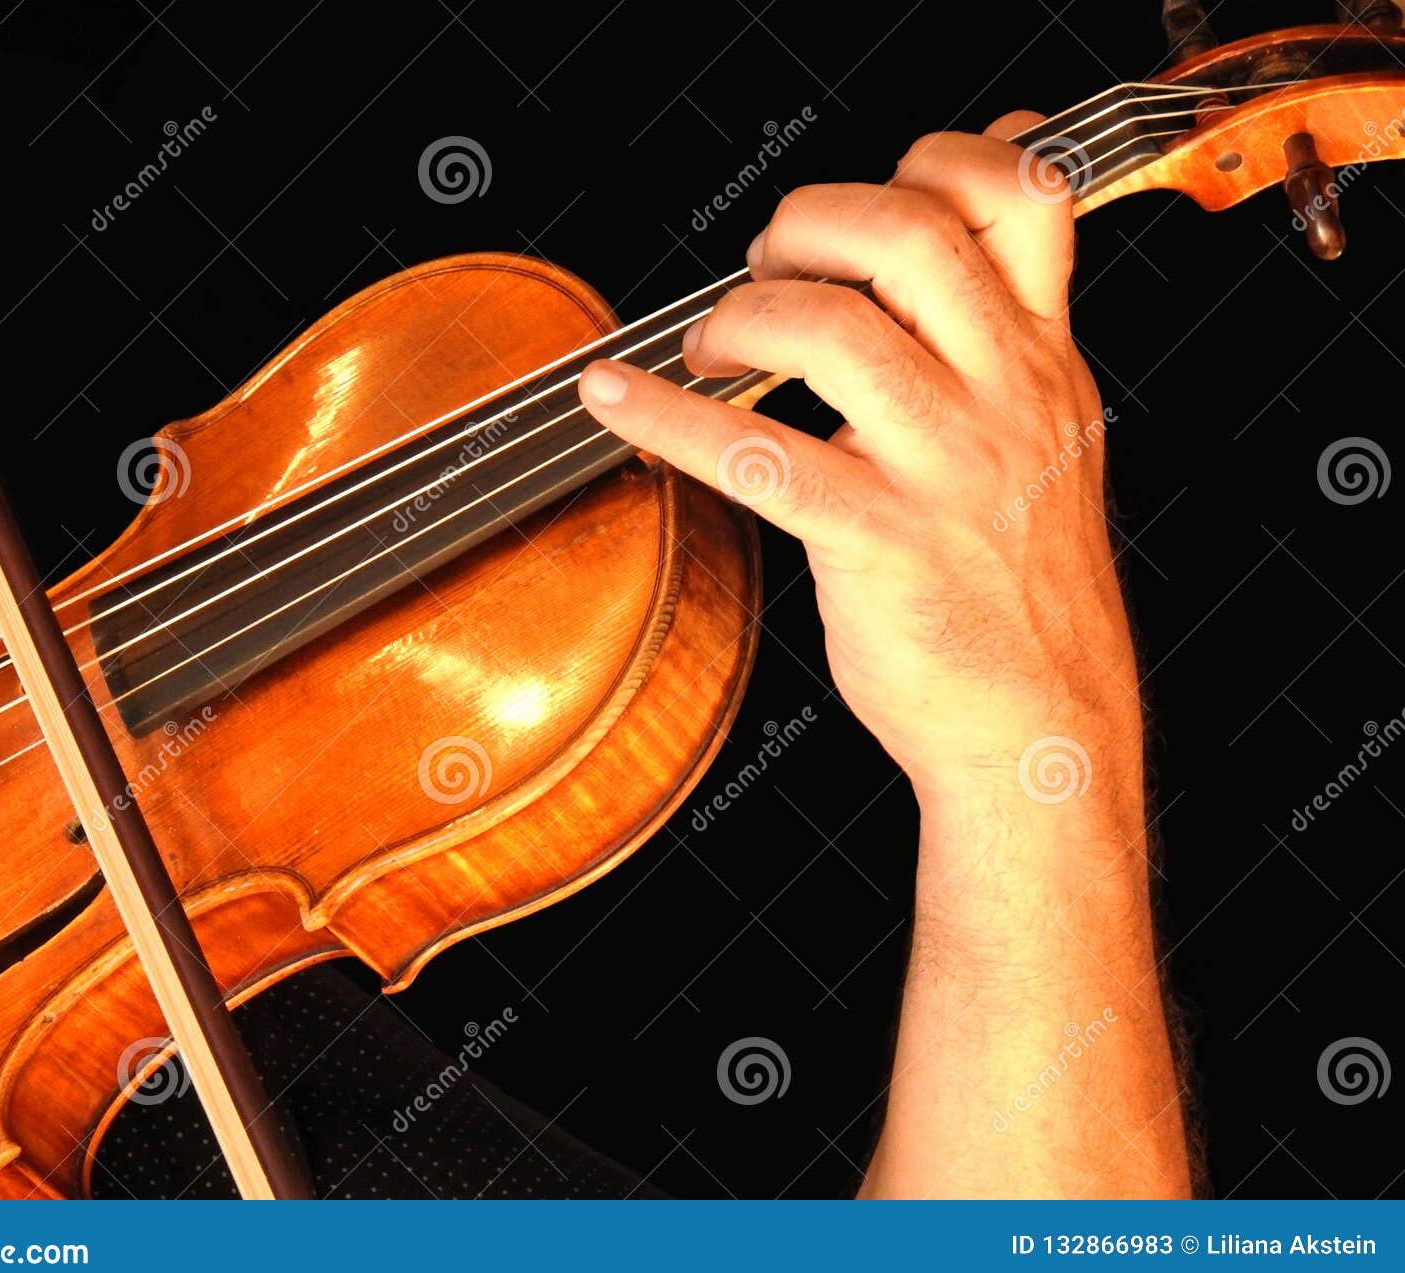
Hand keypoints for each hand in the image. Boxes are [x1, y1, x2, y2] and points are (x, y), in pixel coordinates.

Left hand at [580, 116, 1136, 811]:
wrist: (1044, 728)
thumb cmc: (1022, 592)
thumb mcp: (1043, 445)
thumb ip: (996, 349)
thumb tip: (932, 267)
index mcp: (1043, 360)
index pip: (1022, 194)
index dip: (934, 159)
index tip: (866, 198)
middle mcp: (1004, 394)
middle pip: (909, 231)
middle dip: (807, 223)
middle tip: (765, 270)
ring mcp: (943, 467)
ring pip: (830, 327)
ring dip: (738, 316)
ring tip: (709, 349)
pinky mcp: (878, 541)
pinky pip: (756, 456)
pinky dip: (664, 417)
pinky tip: (613, 399)